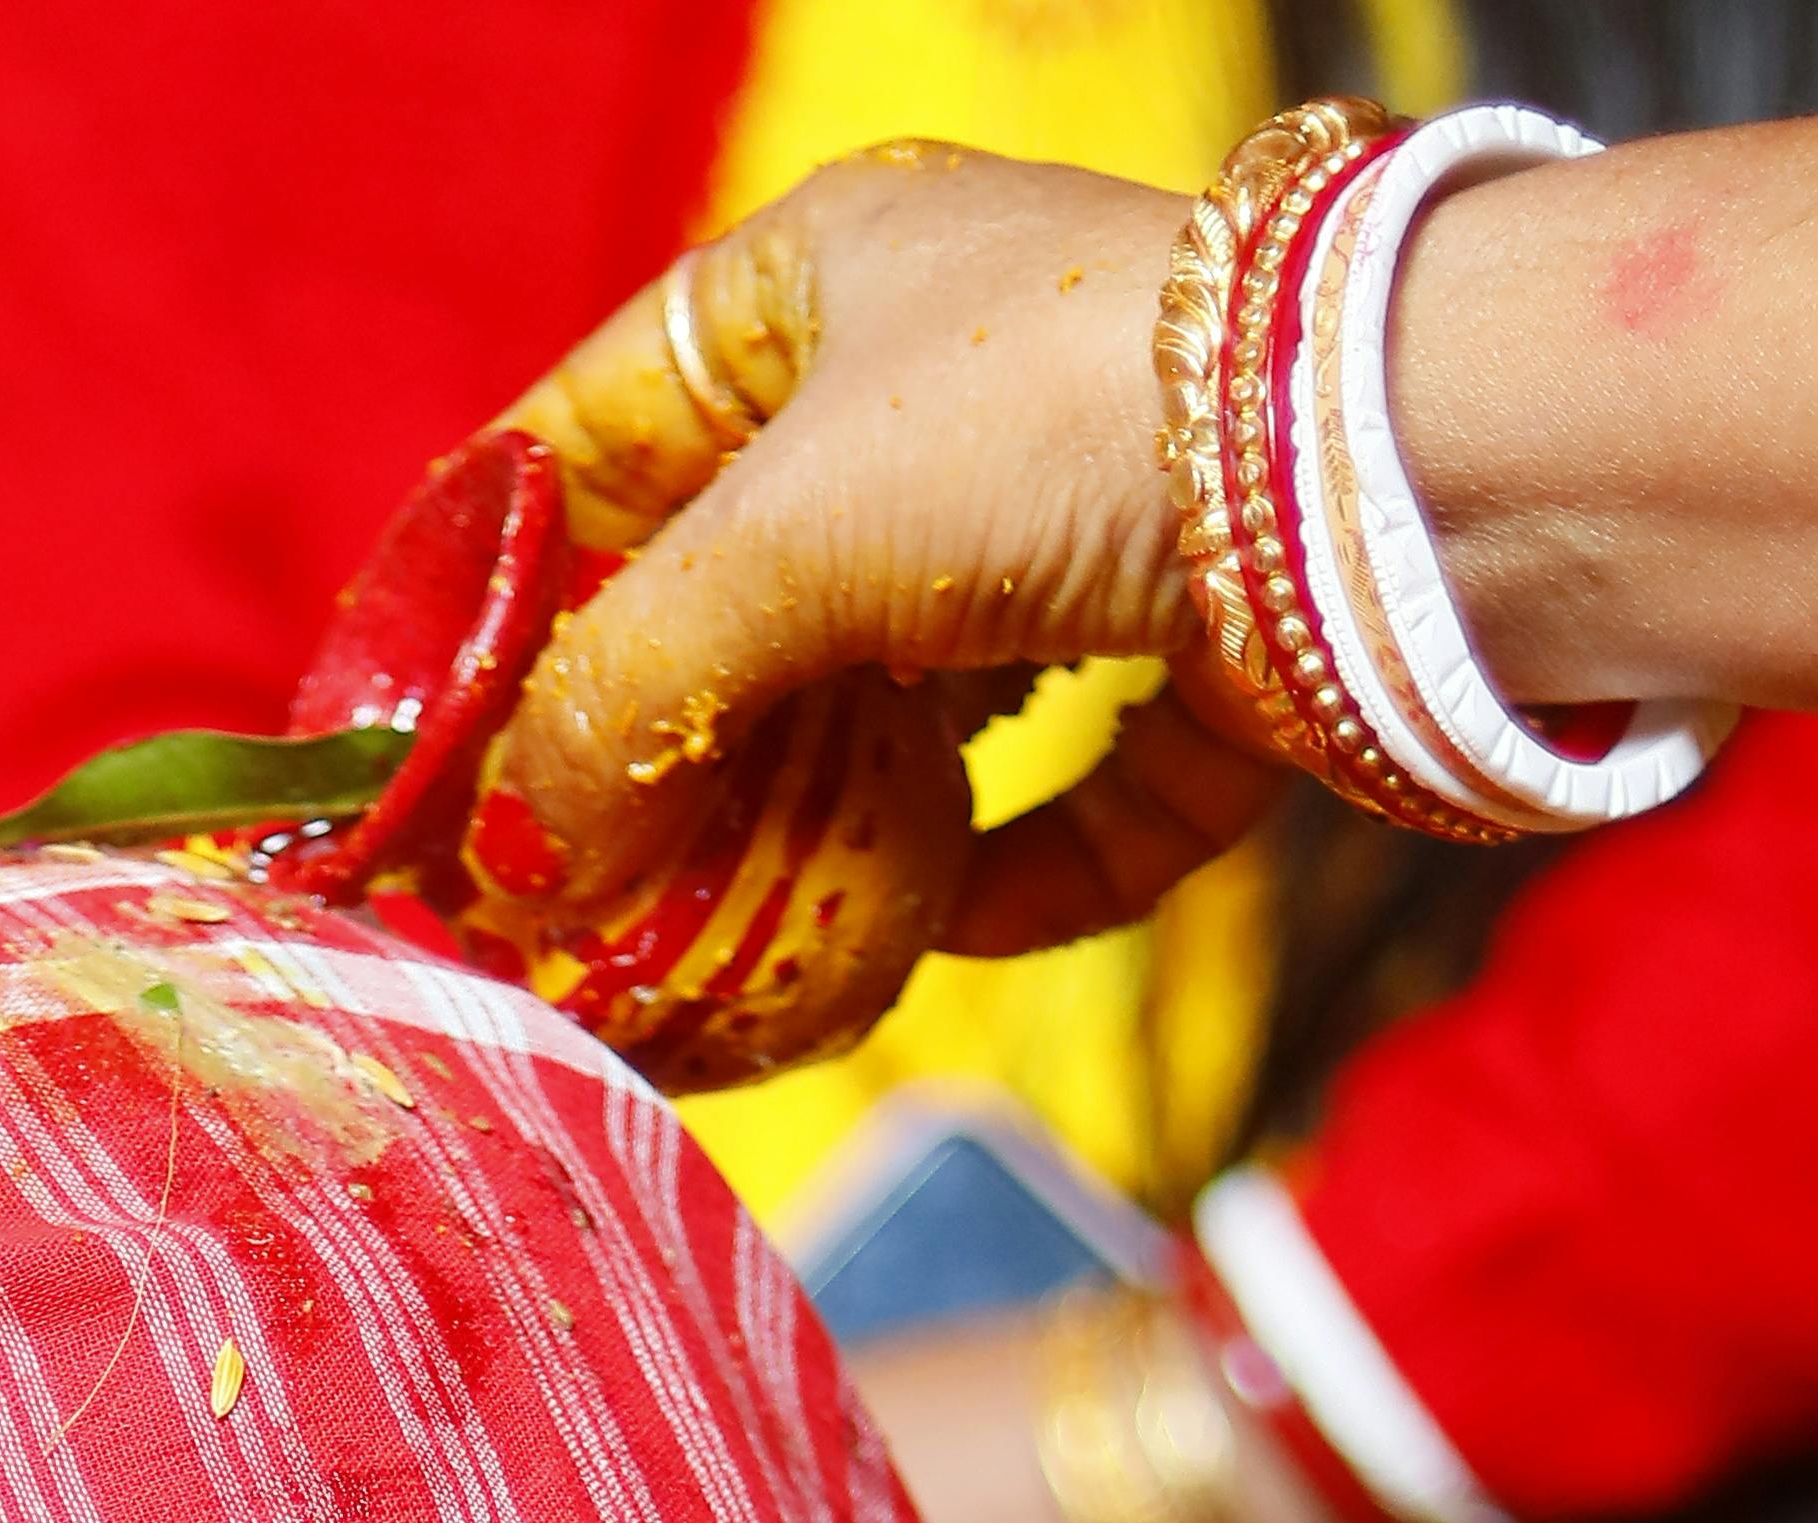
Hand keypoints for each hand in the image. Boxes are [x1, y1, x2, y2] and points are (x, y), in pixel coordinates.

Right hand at [483, 149, 1278, 964]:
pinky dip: (1008, 874)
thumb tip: (509, 863)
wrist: (1392, 469)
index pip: (606, 428)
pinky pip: (1068, 797)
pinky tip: (947, 922)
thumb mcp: (788, 541)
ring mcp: (1080, 522)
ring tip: (733, 946)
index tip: (426, 733)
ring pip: (903, 713)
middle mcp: (951, 389)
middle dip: (664, 754)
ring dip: (824, 836)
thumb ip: (623, 699)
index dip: (510, 576)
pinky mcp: (1199, 656)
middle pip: (748, 601)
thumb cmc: (1058, 420)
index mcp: (829, 281)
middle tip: (564, 888)